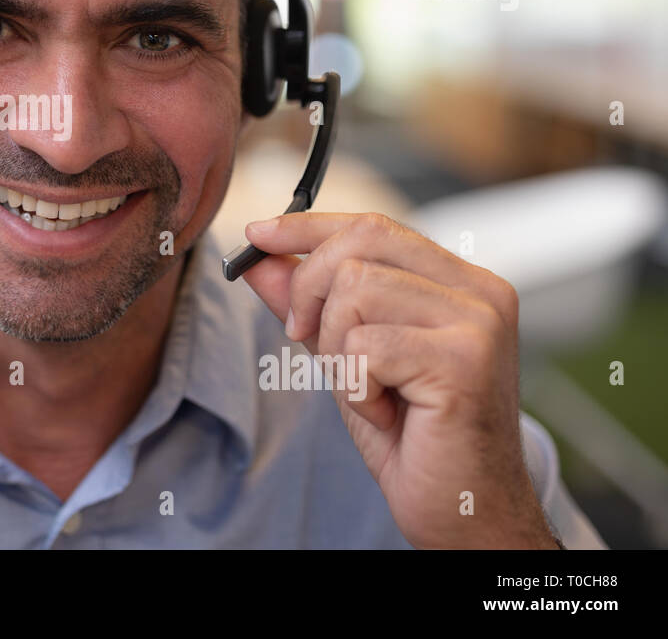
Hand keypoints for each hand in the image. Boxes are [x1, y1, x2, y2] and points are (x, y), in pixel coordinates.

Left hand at [241, 211, 557, 548]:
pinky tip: (387, 413)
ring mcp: (478, 323)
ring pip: (355, 293)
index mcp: (462, 282)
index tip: (258, 234)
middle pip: (358, 245)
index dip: (307, 227)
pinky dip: (356, 386)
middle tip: (308, 342)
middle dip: (310, 292)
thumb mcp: (347, 357)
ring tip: (371, 390)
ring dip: (339, 351)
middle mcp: (480, 292)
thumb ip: (309, 303)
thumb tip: (261, 256)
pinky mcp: (463, 360)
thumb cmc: (414, 436)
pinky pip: (364, 347)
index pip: (373, 227)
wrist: (466, 513)